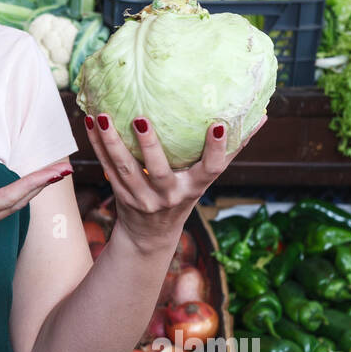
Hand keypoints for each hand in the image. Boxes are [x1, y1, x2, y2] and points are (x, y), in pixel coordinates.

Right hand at [0, 162, 72, 286]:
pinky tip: (19, 192)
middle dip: (39, 186)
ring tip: (49, 176)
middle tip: (64, 168)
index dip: (29, 184)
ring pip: (7, 208)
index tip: (53, 173)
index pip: (2, 199)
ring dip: (30, 192)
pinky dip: (14, 198)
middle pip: (12, 204)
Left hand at [83, 113, 266, 252]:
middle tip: (140, 119)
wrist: (149, 236)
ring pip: (124, 168)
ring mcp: (142, 197)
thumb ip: (231, 149)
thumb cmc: (184, 195)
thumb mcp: (207, 178)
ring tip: (102, 115)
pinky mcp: (119, 194)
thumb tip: (262, 116)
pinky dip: (96, 144)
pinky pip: (105, 167)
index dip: (218, 149)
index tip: (218, 125)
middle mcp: (168, 195)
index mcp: (194, 187)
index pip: (212, 170)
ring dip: (111, 141)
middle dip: (149, 146)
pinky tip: (89, 121)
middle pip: (159, 171)